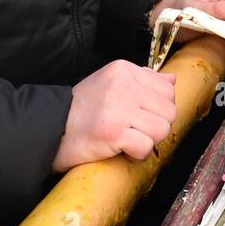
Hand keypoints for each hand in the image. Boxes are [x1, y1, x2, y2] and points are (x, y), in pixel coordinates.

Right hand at [53, 60, 177, 170]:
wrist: (51, 129)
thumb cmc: (83, 110)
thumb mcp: (111, 84)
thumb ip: (142, 80)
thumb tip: (172, 80)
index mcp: (124, 70)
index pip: (168, 90)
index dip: (158, 110)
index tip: (141, 117)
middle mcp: (123, 85)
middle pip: (169, 112)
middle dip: (156, 127)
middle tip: (135, 132)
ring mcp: (118, 108)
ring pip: (162, 130)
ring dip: (147, 142)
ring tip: (127, 141)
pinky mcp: (113, 132)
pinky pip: (146, 147)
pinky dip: (137, 155)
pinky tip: (121, 150)